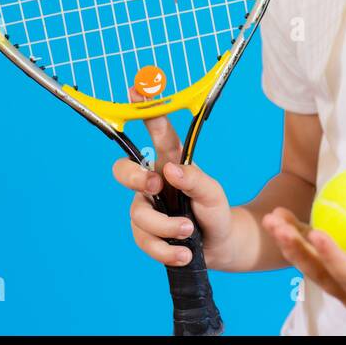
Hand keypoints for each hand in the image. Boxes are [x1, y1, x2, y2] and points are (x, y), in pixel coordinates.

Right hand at [112, 115, 236, 271]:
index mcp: (171, 163)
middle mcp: (153, 182)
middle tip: (156, 186)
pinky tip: (184, 254)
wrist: (222, 245)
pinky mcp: (146, 234)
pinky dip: (165, 250)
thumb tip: (169, 170)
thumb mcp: (213, 193)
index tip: (137, 91)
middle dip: (133, 178)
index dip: (146, 111)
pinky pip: (143, 241)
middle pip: (123, 170)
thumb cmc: (216, 211)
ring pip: (138, 214)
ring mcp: (146, 208)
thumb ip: (195, 180)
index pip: (157, 135)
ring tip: (189, 232)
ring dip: (165, 227)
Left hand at [262, 208, 345, 311]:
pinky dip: (298, 235)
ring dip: (289, 242)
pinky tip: (283, 216)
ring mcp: (342, 283)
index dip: (331, 255)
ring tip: (272, 218)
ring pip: (310, 264)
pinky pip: (314, 253)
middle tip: (277, 227)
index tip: (317, 232)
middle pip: (319, 272)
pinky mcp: (337, 270)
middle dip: (296, 250)